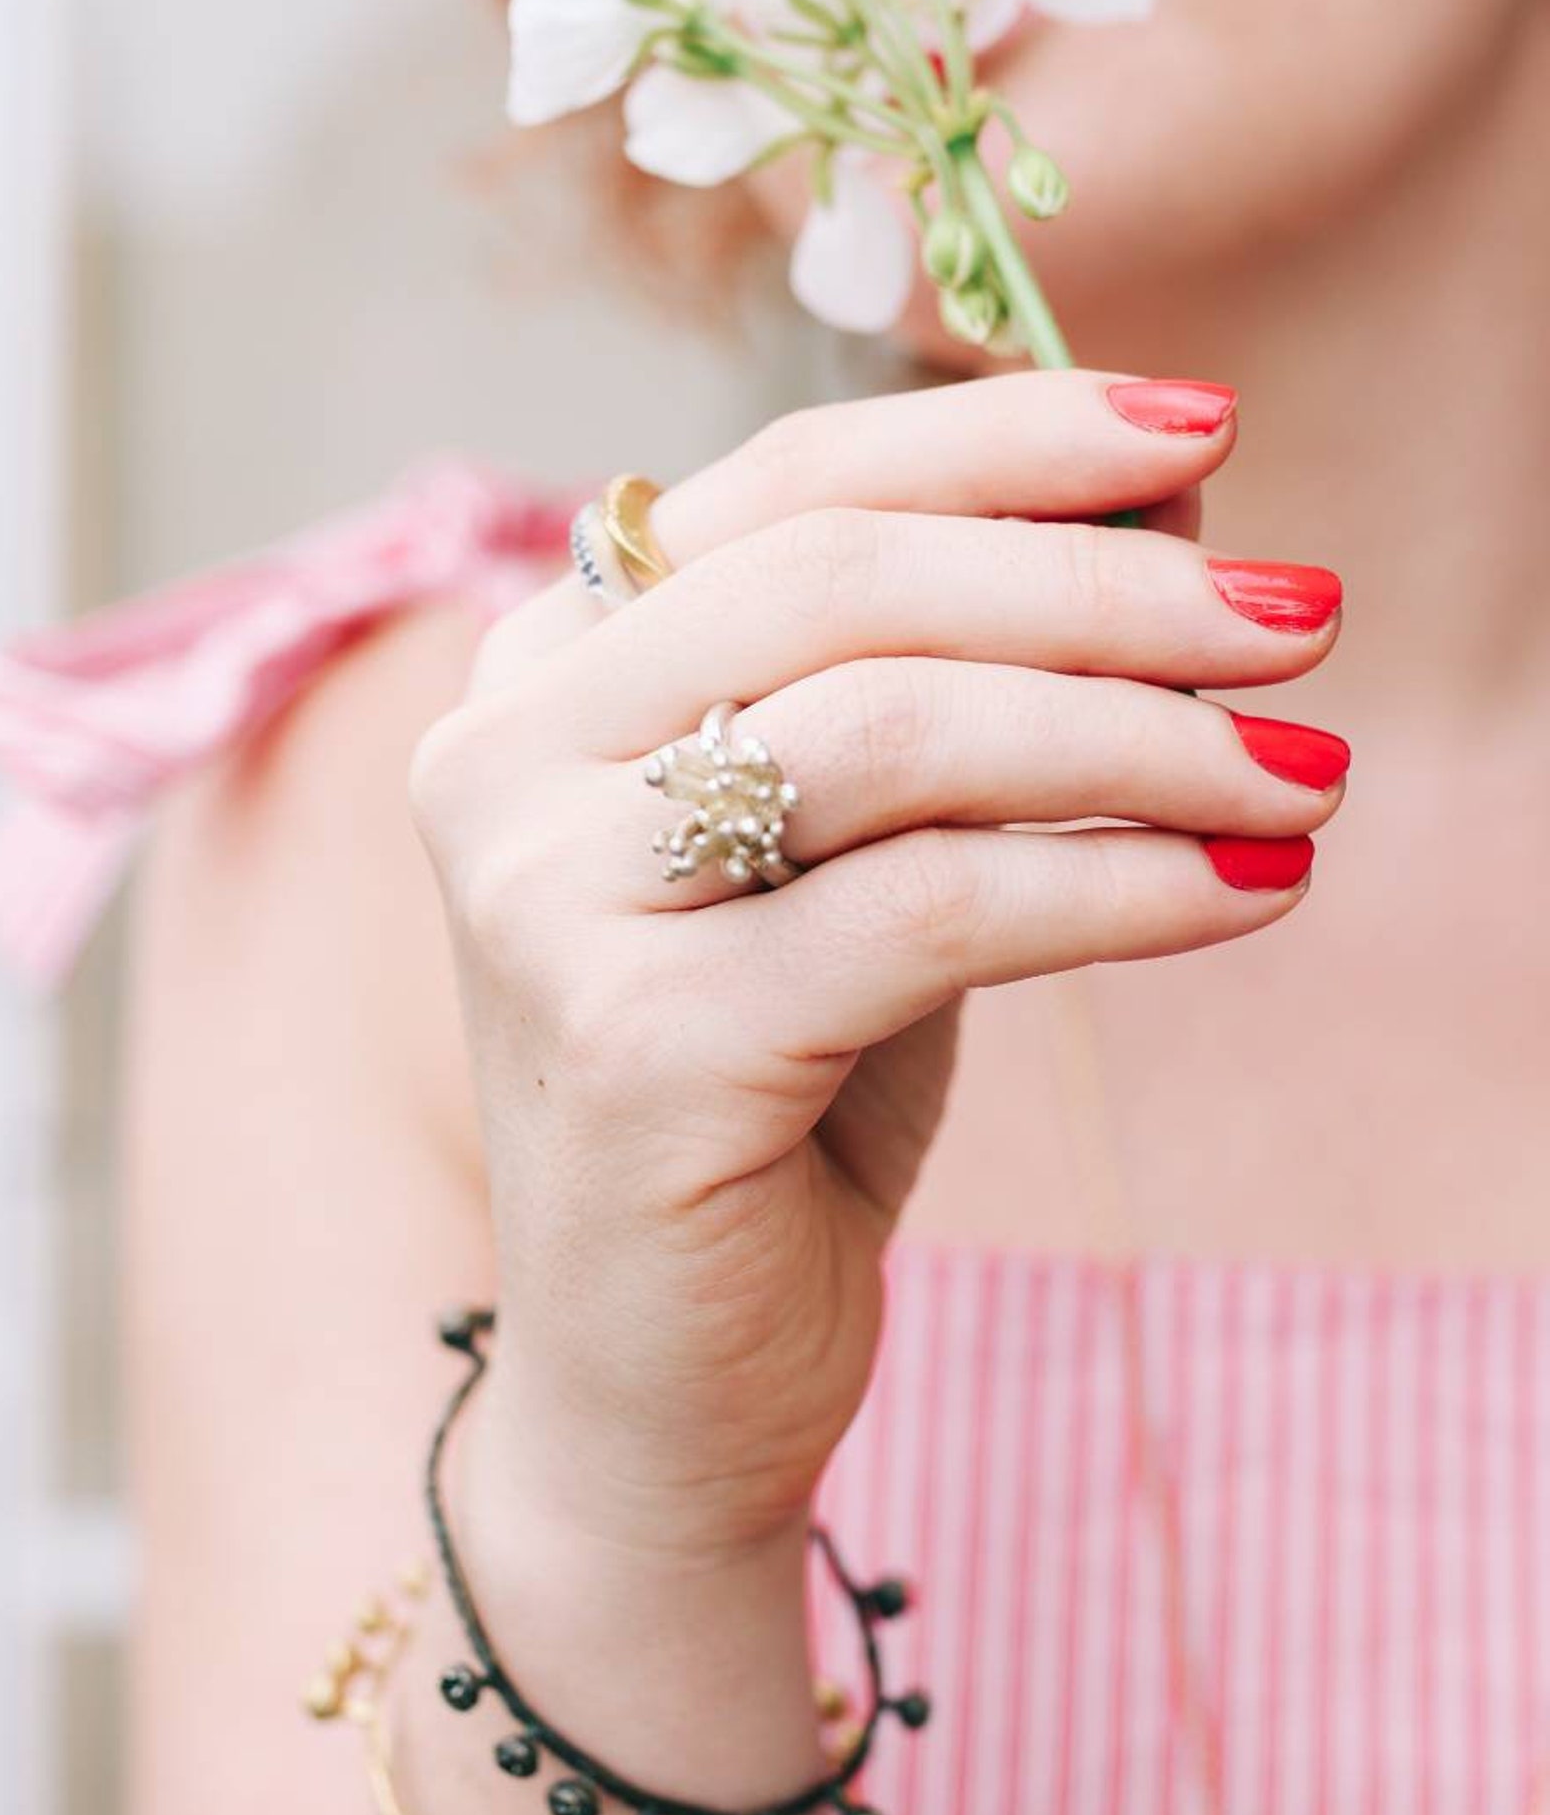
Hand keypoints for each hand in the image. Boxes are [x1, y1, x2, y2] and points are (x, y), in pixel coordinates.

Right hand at [407, 371, 1345, 1562]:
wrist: (661, 1381)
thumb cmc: (777, 1092)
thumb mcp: (862, 852)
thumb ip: (961, 684)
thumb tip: (1170, 512)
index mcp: (550, 671)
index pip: (795, 483)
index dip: (1010, 438)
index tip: (1208, 433)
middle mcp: (505, 758)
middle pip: (849, 582)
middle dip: (1107, 586)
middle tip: (1304, 619)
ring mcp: (545, 899)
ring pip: (895, 730)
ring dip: (1140, 735)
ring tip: (1309, 773)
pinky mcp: (634, 1047)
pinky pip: (930, 907)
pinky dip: (1122, 884)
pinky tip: (1254, 888)